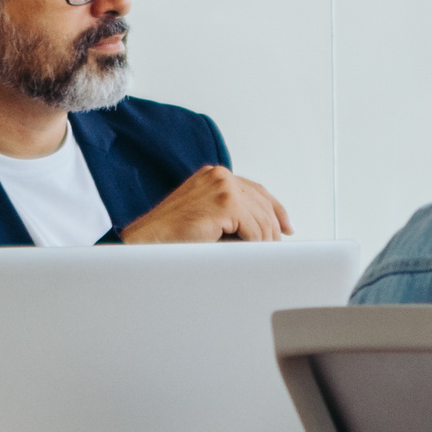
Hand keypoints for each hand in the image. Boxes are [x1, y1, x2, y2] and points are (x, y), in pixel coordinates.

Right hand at [119, 166, 290, 242]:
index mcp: (214, 175)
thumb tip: (259, 230)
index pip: (256, 190)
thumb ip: (227, 214)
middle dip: (273, 228)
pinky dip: (256, 245)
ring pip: (261, 217)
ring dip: (265, 240)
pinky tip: (252, 255)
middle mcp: (219, 175)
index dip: (274, 209)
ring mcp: (222, 186)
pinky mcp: (224, 203)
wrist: (146, 242)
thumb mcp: (203, 216)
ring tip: (264, 255)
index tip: (285, 226)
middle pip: (262, 203)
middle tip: (277, 248)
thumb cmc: (169, 235)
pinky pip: (254, 229)